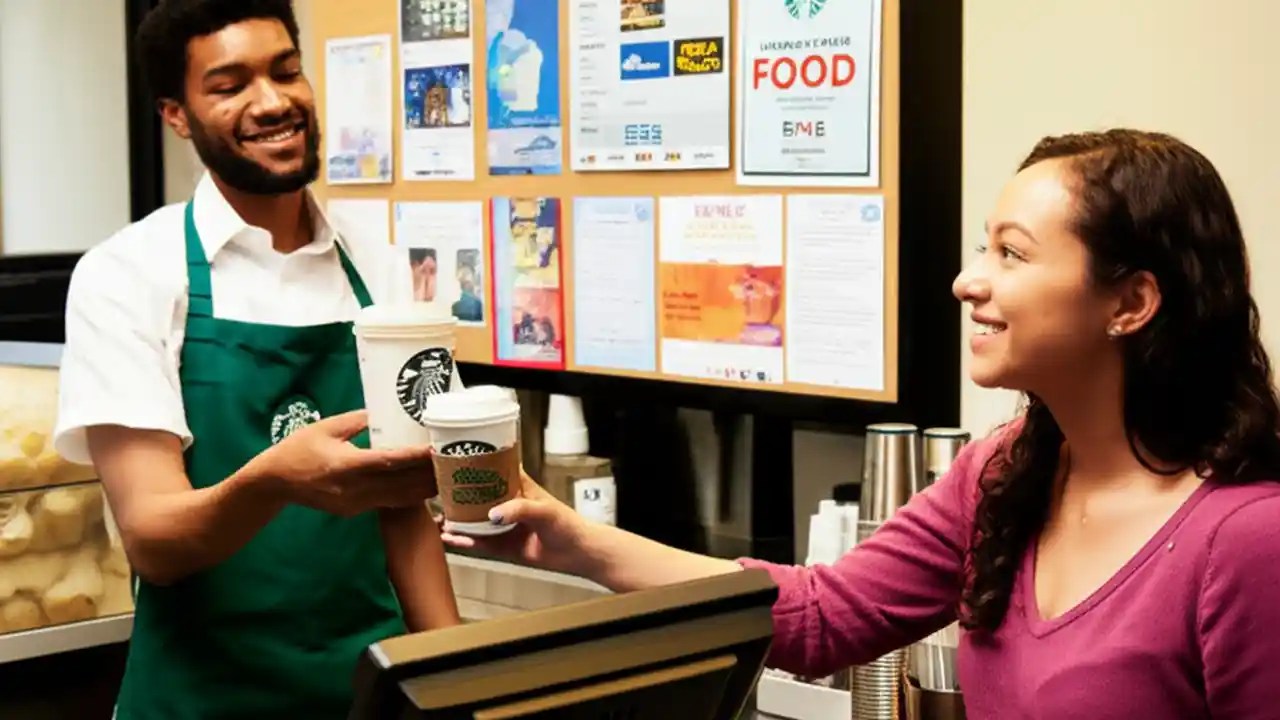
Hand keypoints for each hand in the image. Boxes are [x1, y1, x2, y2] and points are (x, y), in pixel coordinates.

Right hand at [246, 410, 437, 516]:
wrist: (274, 483)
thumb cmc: (298, 449)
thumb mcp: (326, 427)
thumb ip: (357, 420)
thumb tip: (382, 412)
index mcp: (345, 465)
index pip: (389, 462)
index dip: (415, 457)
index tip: (436, 450)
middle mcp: (353, 489)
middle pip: (399, 484)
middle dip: (427, 475)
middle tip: (453, 463)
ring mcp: (354, 503)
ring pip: (397, 499)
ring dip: (423, 490)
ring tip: (447, 478)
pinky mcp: (354, 511)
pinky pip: (387, 504)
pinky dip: (407, 497)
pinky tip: (423, 489)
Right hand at [440, 470, 591, 576]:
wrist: (577, 552)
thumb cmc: (567, 524)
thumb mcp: (544, 511)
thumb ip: (519, 510)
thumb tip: (493, 515)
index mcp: (519, 486)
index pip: (495, 468)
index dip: (477, 463)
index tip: (456, 458)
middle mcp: (509, 504)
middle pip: (479, 496)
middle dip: (460, 494)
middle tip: (439, 491)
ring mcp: (505, 525)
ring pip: (476, 520)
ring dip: (459, 520)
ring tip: (439, 517)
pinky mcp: (504, 545)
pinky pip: (481, 542)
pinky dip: (465, 540)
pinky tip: (451, 538)